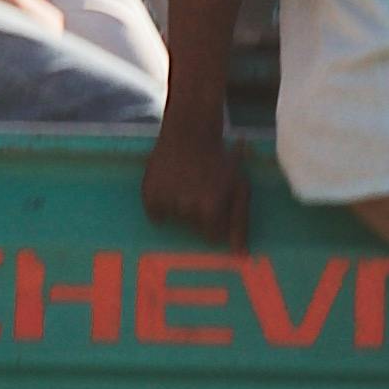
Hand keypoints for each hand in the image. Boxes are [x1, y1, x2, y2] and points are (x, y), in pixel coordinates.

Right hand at [142, 116, 246, 239]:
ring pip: (175, 220)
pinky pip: (155, 214)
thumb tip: (239, 255)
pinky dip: (162, 205)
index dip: (215, 221)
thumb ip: (240, 223)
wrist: (190, 132)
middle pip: (192, 228)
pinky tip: (170, 187)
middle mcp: (187, 208)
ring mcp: (166, 201)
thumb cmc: (220, 160)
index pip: (212, 237)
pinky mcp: (148, 194)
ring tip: (185, 184)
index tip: (215, 204)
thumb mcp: (239, 188)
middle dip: (198, 214)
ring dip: (180, 208)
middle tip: (200, 190)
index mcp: (210, 209)